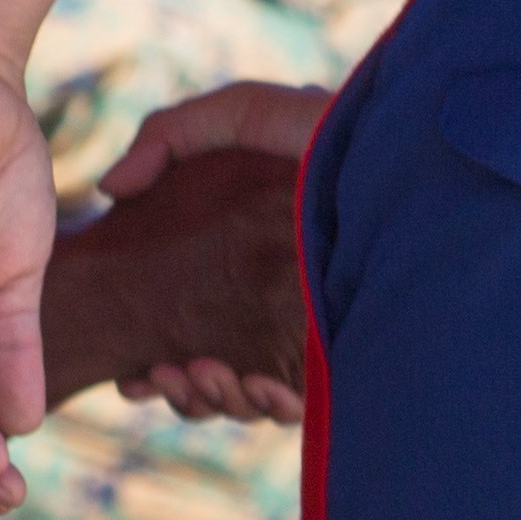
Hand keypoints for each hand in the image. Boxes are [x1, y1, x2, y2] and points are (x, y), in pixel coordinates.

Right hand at [94, 84, 325, 416]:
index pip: (188, 328)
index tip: (131, 369)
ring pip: (250, 394)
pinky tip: (256, 386)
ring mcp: (313, 336)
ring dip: (214, 397)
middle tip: (163, 374)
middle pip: (214, 371)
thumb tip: (112, 187)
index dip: (154, 360)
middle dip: (184, 385)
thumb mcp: (242, 115)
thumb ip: (169, 135)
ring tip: (204, 374)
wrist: (408, 160)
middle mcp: (277, 307)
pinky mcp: (346, 358)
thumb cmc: (332, 132)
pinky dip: (269, 404)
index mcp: (246, 264)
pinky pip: (300, 404)